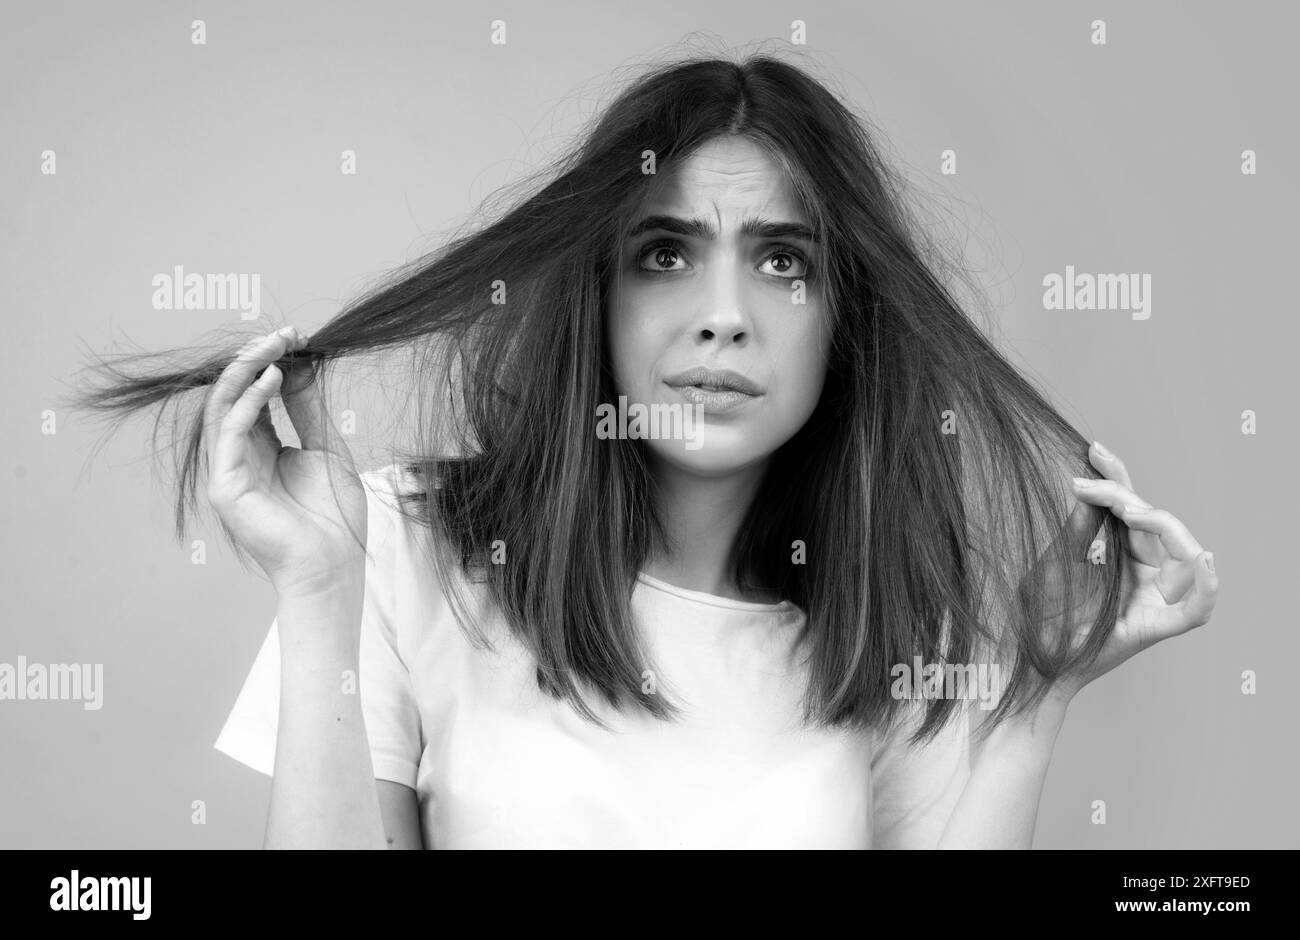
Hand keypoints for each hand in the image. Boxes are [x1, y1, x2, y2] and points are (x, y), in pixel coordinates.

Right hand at [202, 325, 366, 596]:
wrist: (334, 564)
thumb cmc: (334, 517)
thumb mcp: (326, 449)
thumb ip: (308, 409)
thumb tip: (299, 365)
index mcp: (262, 449)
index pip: (255, 395)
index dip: (272, 363)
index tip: (296, 338)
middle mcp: (239, 456)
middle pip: (235, 394)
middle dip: (257, 359)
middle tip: (284, 334)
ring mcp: (229, 470)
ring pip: (224, 406)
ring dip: (248, 370)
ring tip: (277, 346)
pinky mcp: (225, 486)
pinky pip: (230, 432)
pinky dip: (249, 400)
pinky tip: (274, 377)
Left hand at [1052, 441, 1218, 700]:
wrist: (1029, 659)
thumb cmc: (1040, 615)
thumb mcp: (1057, 560)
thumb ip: (1080, 527)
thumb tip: (1092, 486)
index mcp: (1124, 555)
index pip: (1132, 508)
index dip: (1118, 476)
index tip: (1091, 451)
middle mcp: (1147, 574)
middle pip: (1156, 521)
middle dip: (1125, 494)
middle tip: (1088, 484)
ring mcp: (1156, 599)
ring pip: (1183, 550)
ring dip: (1160, 522)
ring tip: (1124, 509)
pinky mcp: (1157, 627)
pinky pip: (1197, 608)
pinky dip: (1206, 585)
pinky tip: (1203, 559)